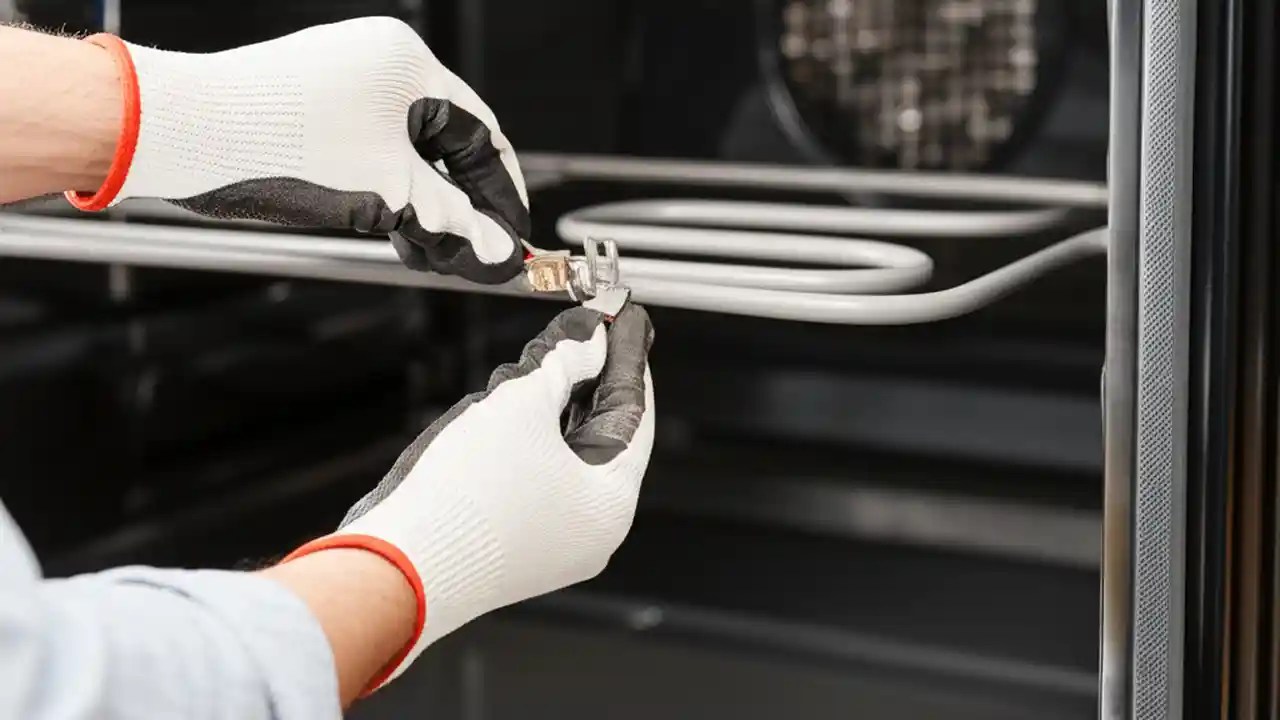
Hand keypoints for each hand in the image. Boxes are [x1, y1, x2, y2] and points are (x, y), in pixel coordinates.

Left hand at [68, 17, 528, 282]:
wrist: (184, 134)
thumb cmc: (279, 144)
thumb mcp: (385, 190)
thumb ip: (451, 220)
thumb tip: (497, 249)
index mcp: (408, 64)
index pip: (482, 132)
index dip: (502, 191)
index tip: (512, 233)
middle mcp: (378, 63)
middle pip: (445, 144)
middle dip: (459, 204)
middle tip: (468, 251)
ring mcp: (342, 82)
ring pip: (407, 153)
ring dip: (422, 204)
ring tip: (423, 248)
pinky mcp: (313, 105)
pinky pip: (371, 151)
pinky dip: (386, 190)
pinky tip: (388, 225)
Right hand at [284, 304, 655, 692]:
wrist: (397, 567)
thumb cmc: (463, 497)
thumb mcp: (522, 406)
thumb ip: (564, 365)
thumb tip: (590, 339)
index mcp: (612, 505)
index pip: (635, 415)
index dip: (626, 359)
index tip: (623, 318)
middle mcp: (591, 531)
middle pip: (602, 434)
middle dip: (590, 377)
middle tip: (594, 329)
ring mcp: (553, 544)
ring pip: (567, 456)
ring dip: (560, 404)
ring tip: (559, 354)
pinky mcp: (515, 545)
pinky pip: (539, 480)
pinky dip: (536, 438)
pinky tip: (527, 402)